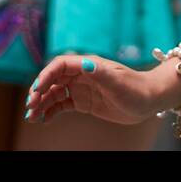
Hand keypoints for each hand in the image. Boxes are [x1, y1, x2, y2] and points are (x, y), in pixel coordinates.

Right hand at [24, 54, 180, 125]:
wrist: (149, 100)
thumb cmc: (136, 88)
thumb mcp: (118, 81)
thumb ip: (100, 72)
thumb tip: (84, 62)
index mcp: (89, 64)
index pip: (60, 65)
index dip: (45, 76)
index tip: (37, 91)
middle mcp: (82, 74)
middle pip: (53, 79)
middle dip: (39, 92)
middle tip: (31, 108)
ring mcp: (82, 88)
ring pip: (54, 93)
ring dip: (41, 103)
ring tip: (32, 117)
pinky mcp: (83, 101)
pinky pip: (61, 104)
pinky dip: (50, 111)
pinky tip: (43, 119)